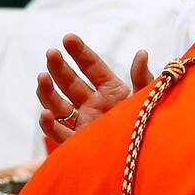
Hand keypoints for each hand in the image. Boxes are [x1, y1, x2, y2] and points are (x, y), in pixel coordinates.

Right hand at [37, 33, 152, 145]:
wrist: (151, 157)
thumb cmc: (152, 126)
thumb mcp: (148, 100)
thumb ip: (142, 78)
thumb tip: (141, 52)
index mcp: (112, 91)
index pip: (92, 67)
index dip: (80, 53)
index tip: (68, 38)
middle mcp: (94, 104)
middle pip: (70, 83)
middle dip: (59, 67)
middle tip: (51, 53)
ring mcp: (84, 122)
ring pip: (58, 105)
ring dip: (47, 91)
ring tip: (42, 77)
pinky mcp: (79, 143)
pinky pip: (59, 133)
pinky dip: (50, 125)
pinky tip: (45, 113)